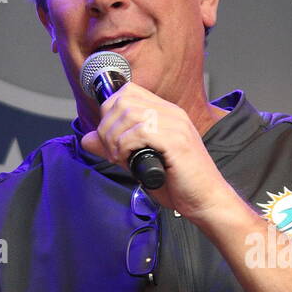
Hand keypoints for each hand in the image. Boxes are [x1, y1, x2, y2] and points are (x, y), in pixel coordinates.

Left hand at [79, 82, 237, 221]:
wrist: (204, 199)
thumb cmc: (176, 183)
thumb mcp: (136, 161)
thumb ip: (113, 147)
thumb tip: (87, 138)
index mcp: (165, 113)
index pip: (128, 91)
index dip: (109, 111)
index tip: (107, 137)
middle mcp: (171, 113)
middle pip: (123, 100)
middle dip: (107, 127)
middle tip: (111, 151)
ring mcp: (175, 124)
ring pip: (128, 114)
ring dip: (114, 139)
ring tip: (119, 158)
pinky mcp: (176, 141)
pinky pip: (139, 132)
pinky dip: (125, 147)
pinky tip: (129, 161)